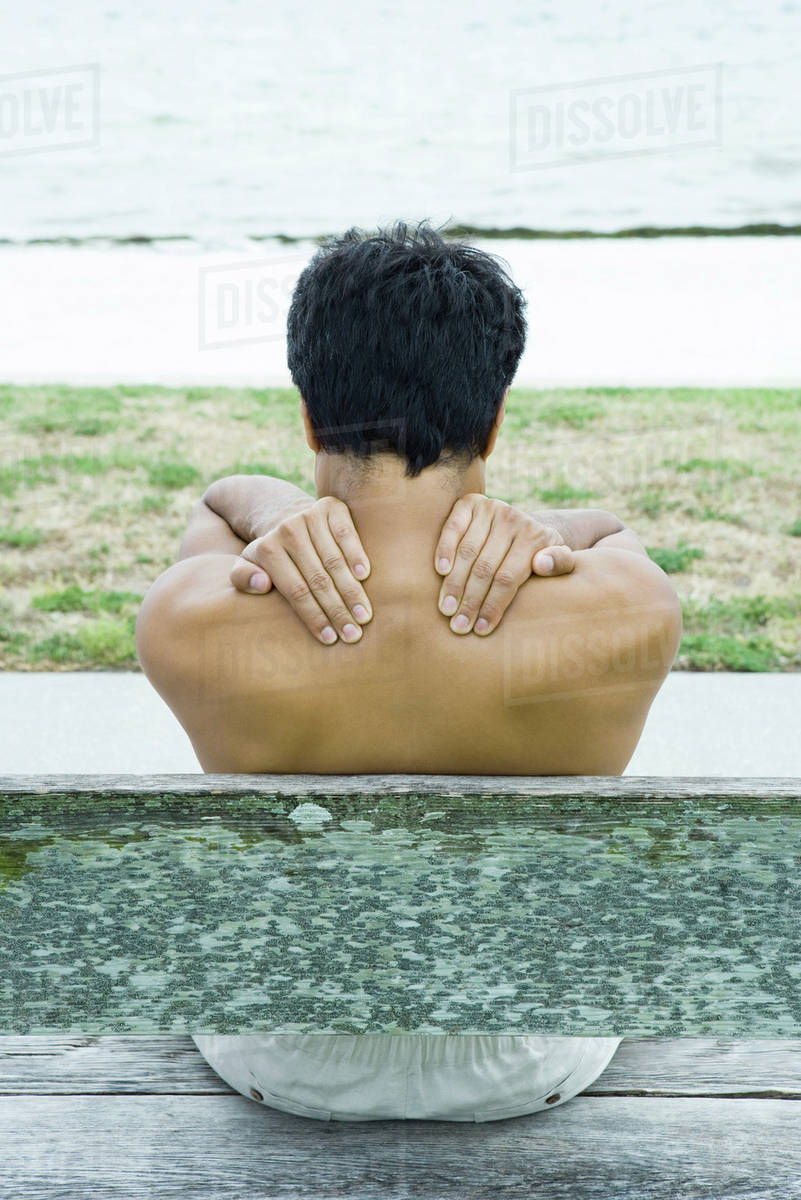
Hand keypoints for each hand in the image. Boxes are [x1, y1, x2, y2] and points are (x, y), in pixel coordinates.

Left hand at [229, 496, 371, 644]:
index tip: (329, 638)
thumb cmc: (271, 554)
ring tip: (364, 616)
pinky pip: (347, 534)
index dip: (313, 616)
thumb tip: (262, 584)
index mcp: (267, 549)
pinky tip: (365, 577)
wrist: (283, 514)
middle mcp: (288, 530)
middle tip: (353, 634)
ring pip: (335, 561)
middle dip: (337, 610)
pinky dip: (357, 555)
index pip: (295, 590)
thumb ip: (243, 578)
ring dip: (352, 591)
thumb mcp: (247, 564)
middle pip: (318, 579)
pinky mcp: (330, 507)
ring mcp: (310, 515)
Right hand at [434, 494, 575, 635]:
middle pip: (485, 568)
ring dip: (454, 583)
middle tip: (458, 625)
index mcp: (536, 536)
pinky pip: (453, 527)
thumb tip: (541, 564)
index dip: (493, 605)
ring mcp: (491, 508)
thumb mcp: (562, 563)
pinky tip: (440, 571)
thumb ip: (560, 564)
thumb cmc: (540, 556)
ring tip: (446, 609)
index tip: (481, 629)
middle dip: (470, 600)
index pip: (509, 578)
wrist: (526, 525)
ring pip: (467, 551)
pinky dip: (444, 548)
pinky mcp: (471, 502)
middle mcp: (513, 518)